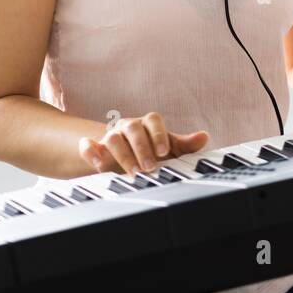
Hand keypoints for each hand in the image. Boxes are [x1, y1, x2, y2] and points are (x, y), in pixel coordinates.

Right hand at [78, 112, 209, 176]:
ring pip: (113, 138)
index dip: (158, 134)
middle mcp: (129, 127)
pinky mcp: (96, 149)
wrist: (127, 157)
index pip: (152, 119)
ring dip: (122, 155)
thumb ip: (185, 144)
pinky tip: (97, 162)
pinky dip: (90, 151)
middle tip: (149, 167)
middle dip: (141, 149)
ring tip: (132, 173)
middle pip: (133, 129)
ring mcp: (111, 136)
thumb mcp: (169, 149)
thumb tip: (204, 136)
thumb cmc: (151, 151)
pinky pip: (88, 146)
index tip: (163, 152)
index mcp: (147, 124)